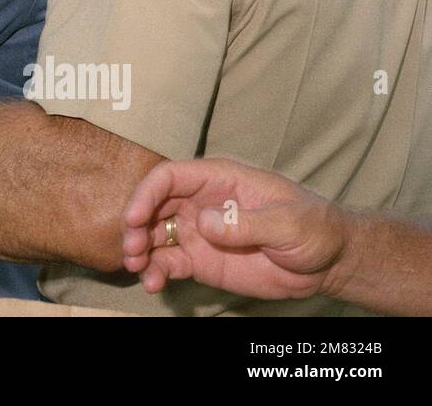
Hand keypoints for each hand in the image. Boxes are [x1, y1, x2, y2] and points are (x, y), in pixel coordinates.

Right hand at [121, 158, 348, 300]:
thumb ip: (246, 222)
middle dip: (135, 224)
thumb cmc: (313, 228)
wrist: (328, 263)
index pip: (170, 177)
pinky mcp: (200, 259)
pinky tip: (153, 283)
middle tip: (131, 249)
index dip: (147, 194)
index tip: (134, 218)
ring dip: (140, 249)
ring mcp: (198, 232)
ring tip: (137, 268)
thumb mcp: (288, 222)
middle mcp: (199, 202)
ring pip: (155, 235)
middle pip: (154, 205)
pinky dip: (156, 272)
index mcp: (218, 179)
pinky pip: (169, 262)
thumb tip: (203, 223)